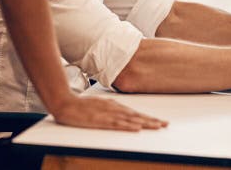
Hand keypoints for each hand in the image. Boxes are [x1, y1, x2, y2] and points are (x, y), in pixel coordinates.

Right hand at [51, 94, 167, 131]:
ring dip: (144, 123)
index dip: (148, 118)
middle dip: (151, 121)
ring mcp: (107, 114)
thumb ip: (111, 109)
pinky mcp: (99, 120)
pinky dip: (127, 126)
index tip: (160, 121)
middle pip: (136, 116)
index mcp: (114, 106)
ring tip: (157, 126)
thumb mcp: (99, 105)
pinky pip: (116, 124)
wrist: (64, 102)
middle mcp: (113, 108)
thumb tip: (123, 113)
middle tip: (165, 124)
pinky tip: (136, 128)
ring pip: (130, 119)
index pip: (135, 113)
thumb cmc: (80, 106)